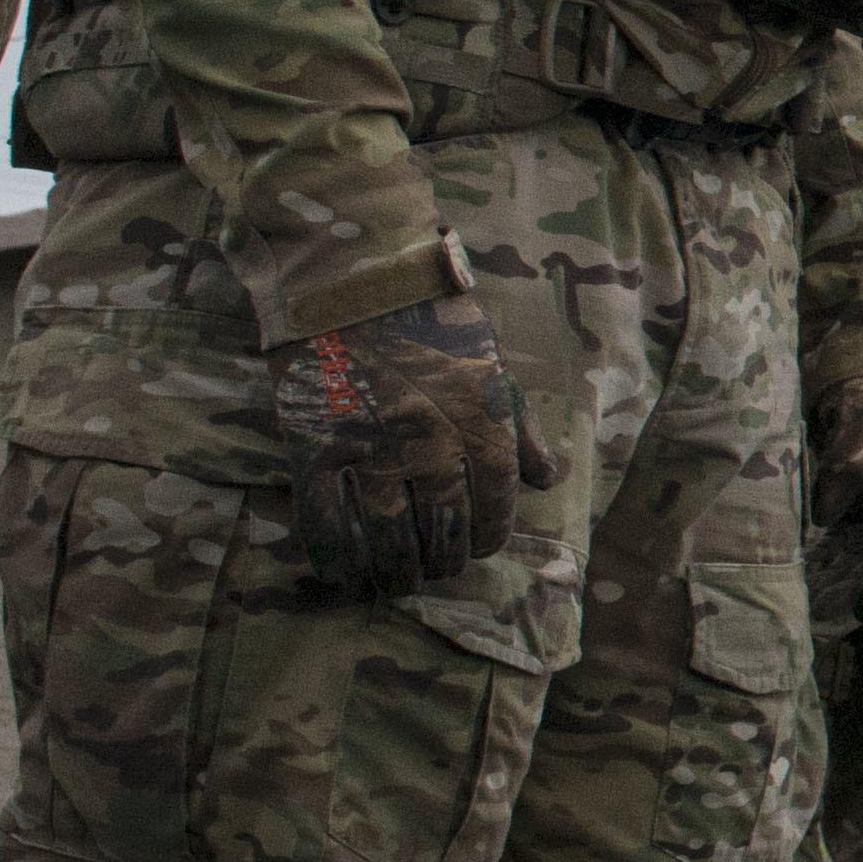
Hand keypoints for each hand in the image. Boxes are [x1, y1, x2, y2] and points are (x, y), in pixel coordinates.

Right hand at [267, 297, 552, 598]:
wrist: (353, 279)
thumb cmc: (430, 319)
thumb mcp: (491, 365)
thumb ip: (521, 426)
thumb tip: (545, 480)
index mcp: (483, 424)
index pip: (495, 506)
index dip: (485, 536)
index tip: (475, 549)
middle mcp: (434, 445)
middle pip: (444, 531)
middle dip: (442, 560)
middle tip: (434, 569)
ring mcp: (373, 450)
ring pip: (390, 539)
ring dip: (396, 571)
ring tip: (396, 581)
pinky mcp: (317, 449)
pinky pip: (327, 523)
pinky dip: (337, 559)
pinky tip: (345, 575)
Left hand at [806, 361, 862, 629]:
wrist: (862, 373)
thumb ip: (854, 452)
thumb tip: (825, 513)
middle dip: (853, 593)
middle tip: (823, 623)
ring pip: (853, 558)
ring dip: (831, 587)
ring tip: (804, 616)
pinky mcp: (846, 509)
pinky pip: (831, 545)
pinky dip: (814, 566)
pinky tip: (791, 585)